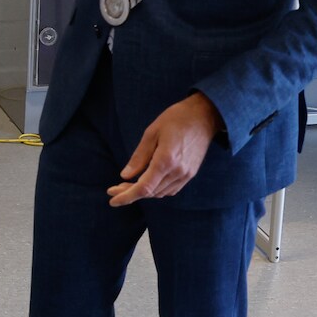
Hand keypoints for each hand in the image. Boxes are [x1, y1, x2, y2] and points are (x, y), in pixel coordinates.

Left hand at [107, 93, 224, 206]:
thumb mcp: (151, 133)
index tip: (113, 200)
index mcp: (166, 160)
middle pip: (150, 192)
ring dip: (144, 192)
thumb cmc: (176, 119)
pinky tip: (148, 183)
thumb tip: (125, 175)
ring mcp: (186, 174)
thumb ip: (139, 157)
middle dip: (130, 193)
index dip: (127, 196)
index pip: (144, 187)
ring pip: (160, 193)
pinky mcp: (191, 174)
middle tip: (114, 189)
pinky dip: (157, 190)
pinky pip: (171, 190)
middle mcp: (178, 171)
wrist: (204, 116)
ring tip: (128, 185)